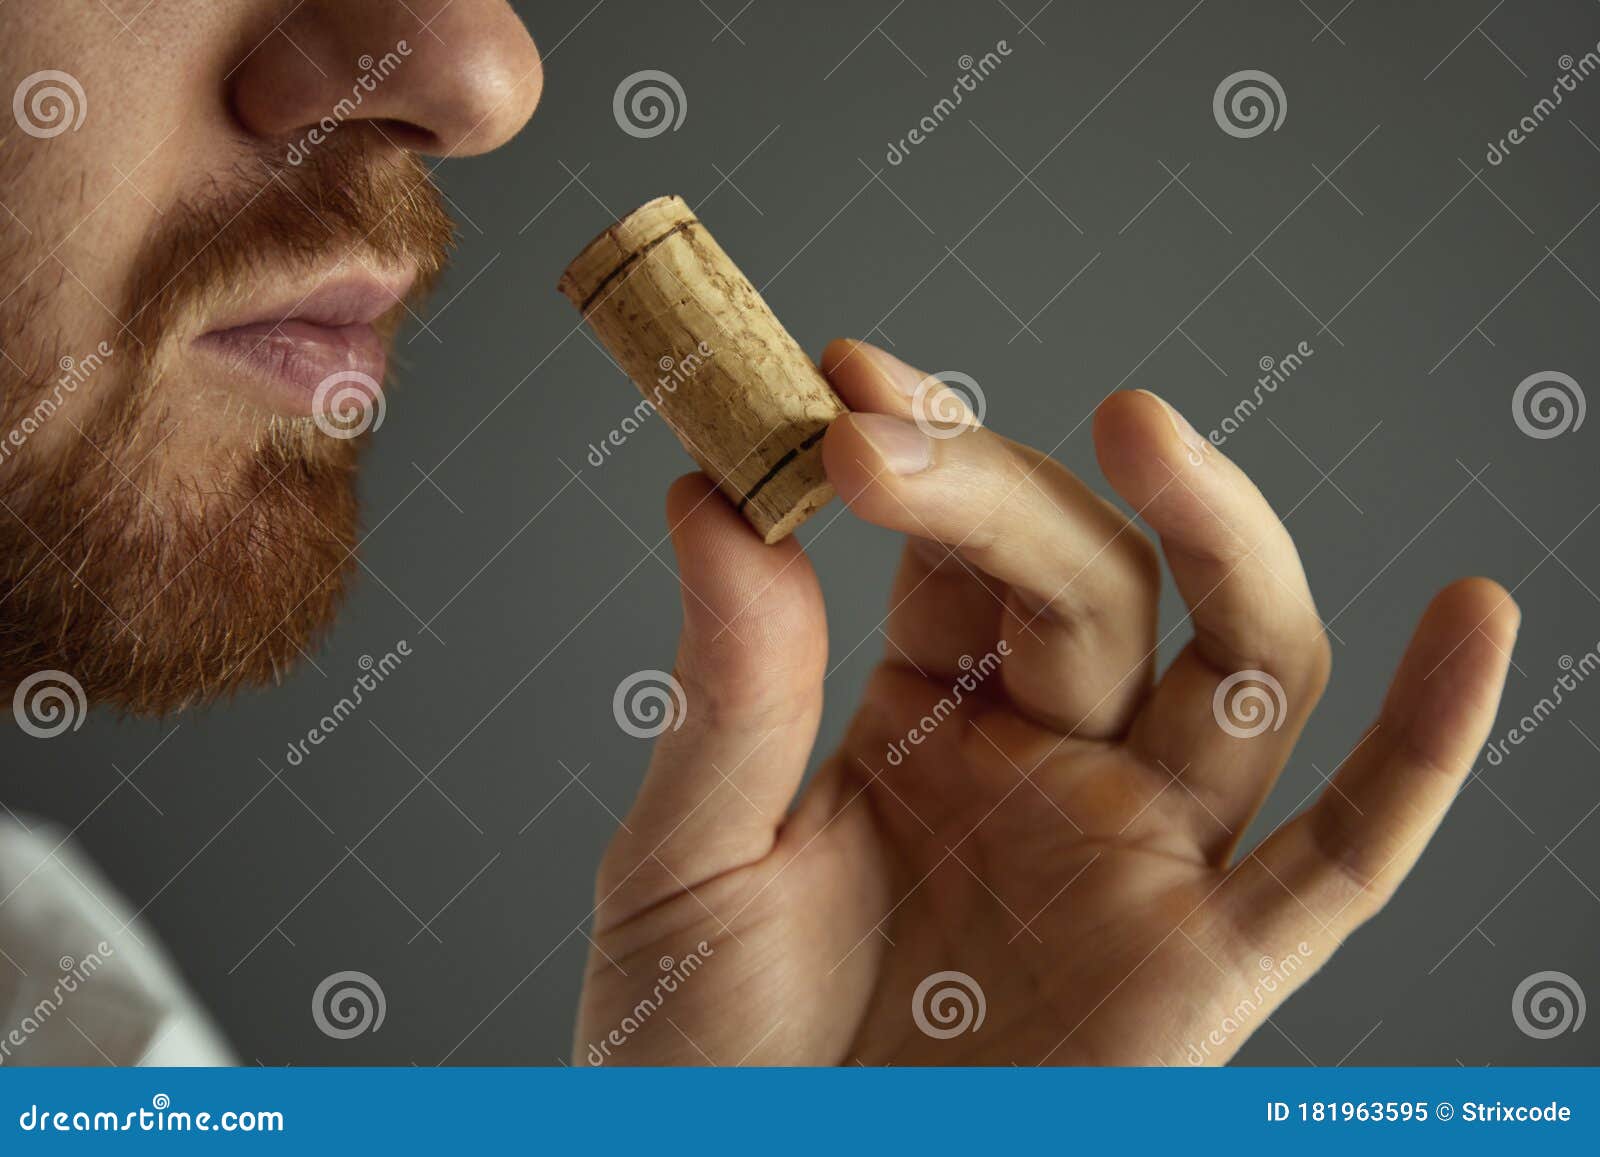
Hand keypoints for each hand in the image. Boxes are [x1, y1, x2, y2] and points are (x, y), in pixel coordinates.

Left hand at [573, 339, 1517, 1065]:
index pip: (961, 544)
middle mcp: (1053, 763)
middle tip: (886, 430)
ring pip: (1239, 663)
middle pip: (1089, 578)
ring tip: (1147, 427)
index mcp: (931, 717)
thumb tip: (712, 493)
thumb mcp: (690, 861)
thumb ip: (730, 692)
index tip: (841, 375)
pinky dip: (1424, 746)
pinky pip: (1345, 856)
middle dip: (999, 490)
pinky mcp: (1203, 966)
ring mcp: (1137, 854)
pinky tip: (1474, 618)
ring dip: (1218, 536)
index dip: (921, 454)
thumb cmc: (705, 1055)